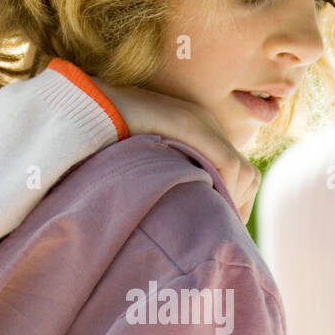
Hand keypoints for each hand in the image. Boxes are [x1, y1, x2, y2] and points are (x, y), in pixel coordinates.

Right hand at [91, 81, 260, 224]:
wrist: (88, 106)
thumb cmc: (106, 139)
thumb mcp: (145, 160)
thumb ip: (168, 174)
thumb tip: (178, 208)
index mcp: (197, 128)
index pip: (235, 170)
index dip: (232, 201)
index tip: (219, 224)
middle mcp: (205, 122)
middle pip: (246, 172)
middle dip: (238, 204)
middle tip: (221, 228)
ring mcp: (201, 122)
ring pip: (242, 171)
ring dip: (231, 200)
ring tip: (211, 219)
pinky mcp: (191, 125)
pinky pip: (227, 164)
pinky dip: (224, 188)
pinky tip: (205, 204)